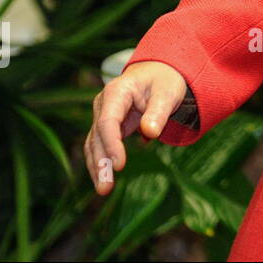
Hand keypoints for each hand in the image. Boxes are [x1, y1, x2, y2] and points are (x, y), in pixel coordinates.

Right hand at [85, 60, 187, 195]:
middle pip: (98, 136)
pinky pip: (102, 146)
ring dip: (98, 167)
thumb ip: (158, 111)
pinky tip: (105, 181)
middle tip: (105, 188)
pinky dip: (103, 163)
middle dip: (100, 163)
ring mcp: (103, 115)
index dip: (112, 144)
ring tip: (103, 191)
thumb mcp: (168, 92)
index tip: (119, 165)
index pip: (109, 121)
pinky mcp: (108, 127)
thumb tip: (150, 133)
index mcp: (117, 91)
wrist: (159, 72)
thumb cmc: (165, 80)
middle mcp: (104, 104)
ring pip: (95, 144)